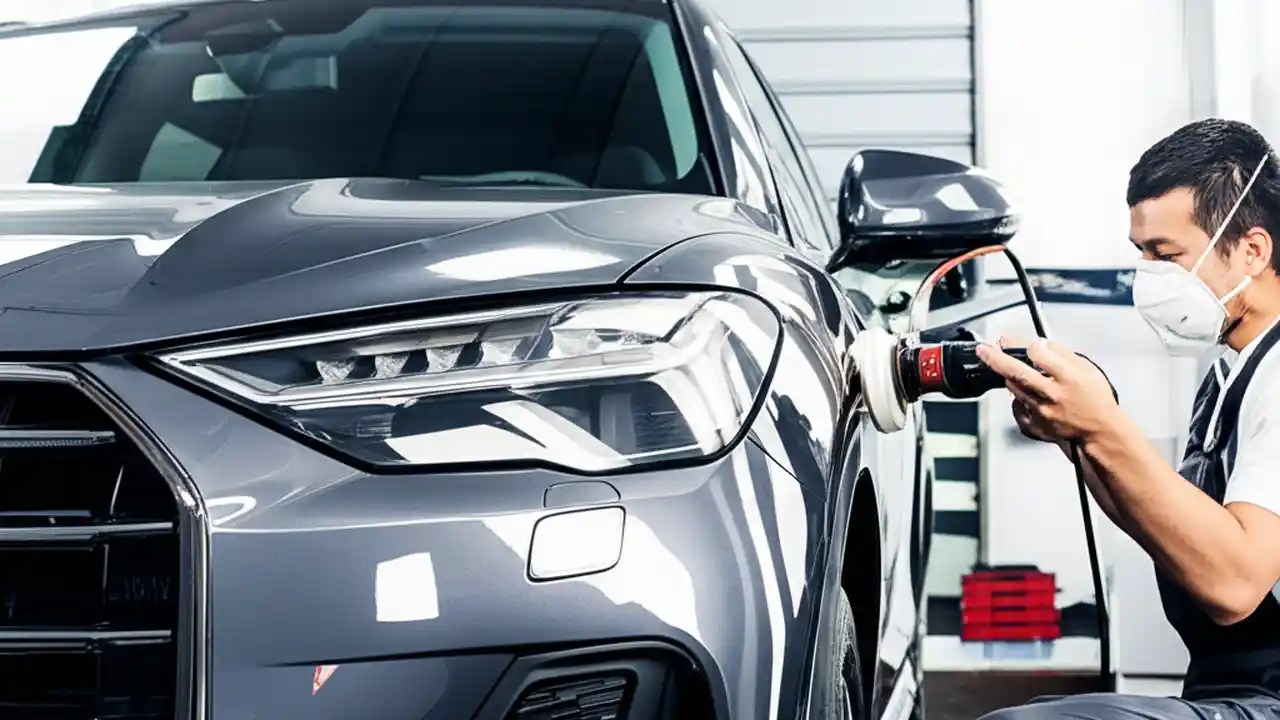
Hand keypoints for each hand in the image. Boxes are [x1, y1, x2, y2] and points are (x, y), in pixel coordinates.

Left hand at [976, 335, 1121, 443]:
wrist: (1099, 430)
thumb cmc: (1096, 399)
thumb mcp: (1088, 369)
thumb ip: (1063, 354)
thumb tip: (1039, 343)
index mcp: (1069, 378)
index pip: (1039, 354)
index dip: (1029, 345)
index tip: (1026, 344)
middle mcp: (1054, 395)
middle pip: (1018, 372)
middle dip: (996, 358)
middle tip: (983, 349)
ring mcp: (1042, 411)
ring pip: (1014, 388)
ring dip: (1008, 376)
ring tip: (1012, 369)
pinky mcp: (1036, 424)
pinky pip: (1017, 406)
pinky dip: (1016, 397)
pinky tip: (1023, 392)